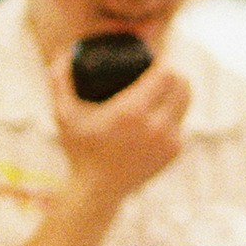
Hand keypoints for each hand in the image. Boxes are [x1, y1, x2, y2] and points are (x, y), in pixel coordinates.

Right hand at [51, 51, 189, 201]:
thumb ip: (59, 81)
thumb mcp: (63, 114)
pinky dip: (173, 111)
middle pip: (182, 83)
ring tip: (163, 84)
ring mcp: (168, 141)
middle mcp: (155, 126)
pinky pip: (181, 120)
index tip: (151, 59)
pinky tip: (161, 106)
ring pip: (186, 100)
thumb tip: (63, 55)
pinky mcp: (174, 151)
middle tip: (157, 70)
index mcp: (132, 112)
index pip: (167, 74)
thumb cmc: (79, 148)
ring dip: (177, 89)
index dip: (162, 61)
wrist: (97, 190)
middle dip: (172, 72)